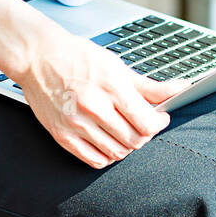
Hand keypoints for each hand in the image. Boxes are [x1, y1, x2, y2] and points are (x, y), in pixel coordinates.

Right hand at [17, 25, 188, 168]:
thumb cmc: (76, 57)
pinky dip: (108, 156)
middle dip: (145, 135)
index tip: (160, 118)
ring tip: (126, 131)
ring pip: (117, 153)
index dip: (159, 123)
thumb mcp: (116, 65)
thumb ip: (148, 85)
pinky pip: (94, 160)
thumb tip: (178, 89)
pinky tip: (109, 142)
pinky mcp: (62, 135)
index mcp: (110, 87)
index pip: (146, 122)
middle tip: (144, 124)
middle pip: (134, 140)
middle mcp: (93, 108)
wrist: (37, 56)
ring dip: (128, 146)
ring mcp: (76, 124)